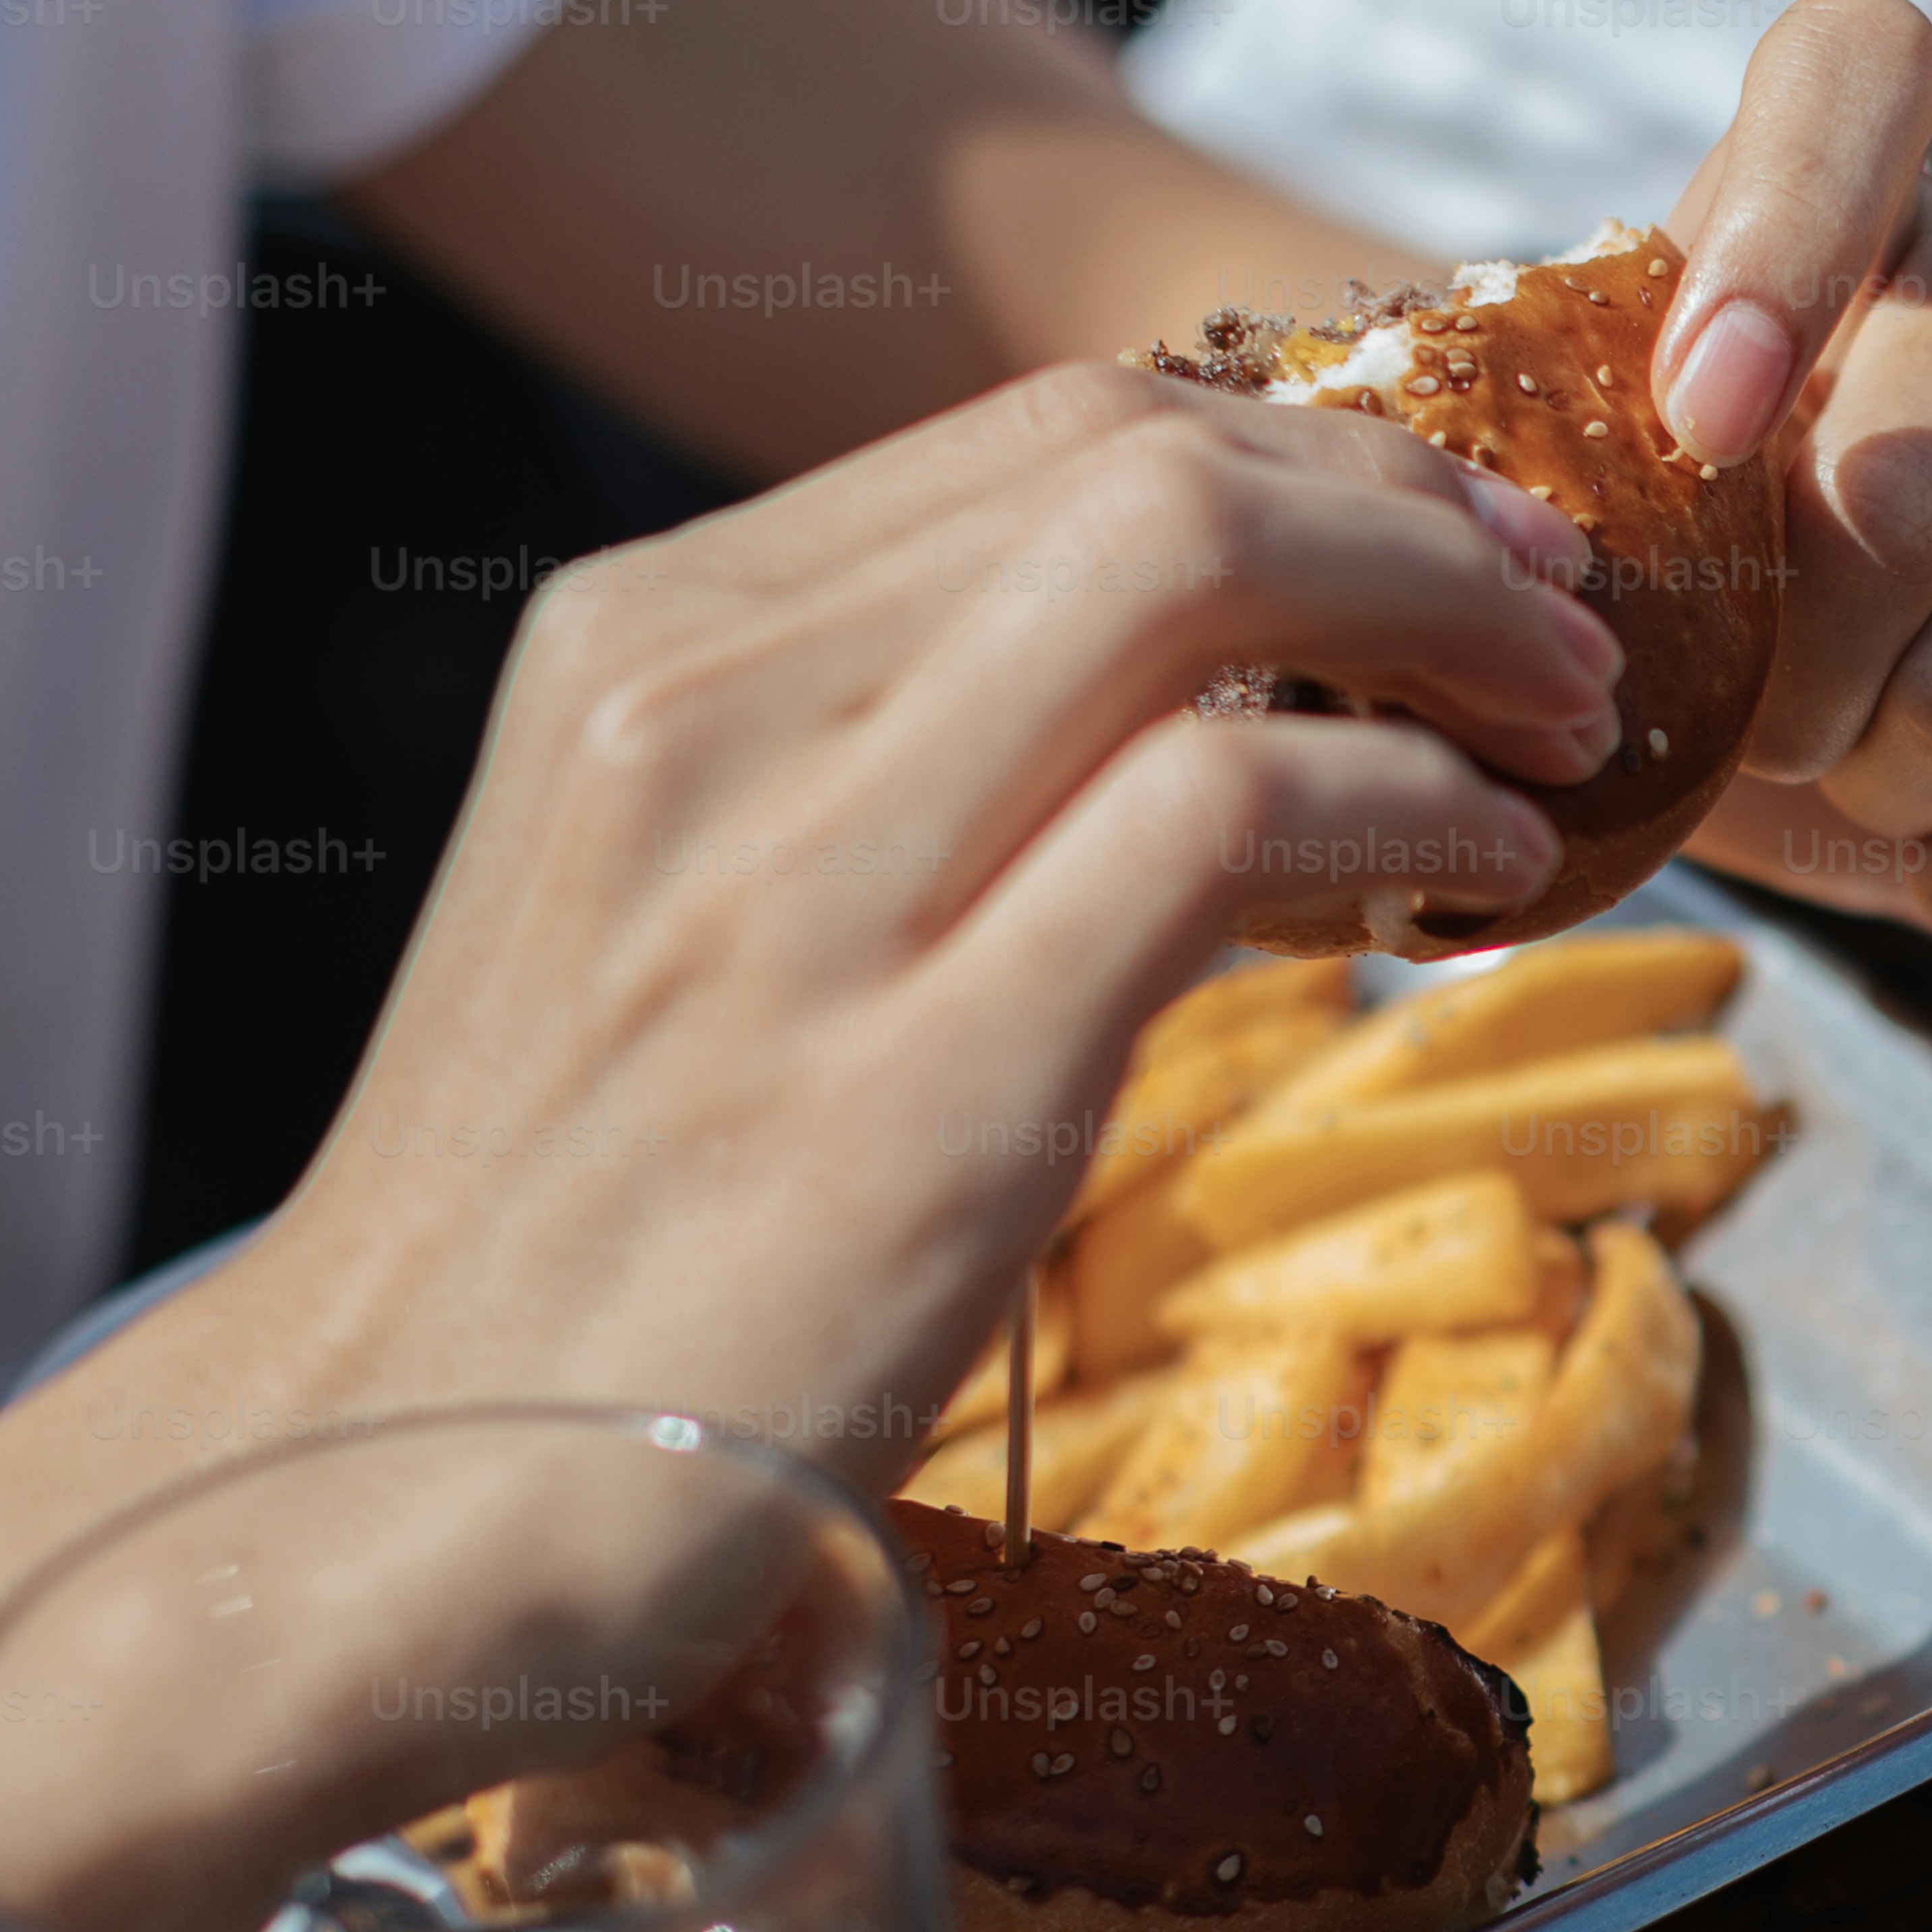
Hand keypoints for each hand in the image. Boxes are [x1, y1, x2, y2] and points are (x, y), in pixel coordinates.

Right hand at [199, 366, 1616, 1454]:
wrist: (369, 1498)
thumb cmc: (565, 1240)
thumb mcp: (678, 914)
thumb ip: (876, 770)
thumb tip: (1181, 711)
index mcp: (650, 645)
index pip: (1053, 434)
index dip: (1311, 457)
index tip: (1456, 540)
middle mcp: (710, 711)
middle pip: (1153, 457)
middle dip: (1412, 503)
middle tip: (1558, 618)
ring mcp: (812, 889)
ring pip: (1202, 568)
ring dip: (1453, 626)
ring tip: (1562, 730)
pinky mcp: (924, 1081)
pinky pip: (1237, 816)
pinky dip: (1417, 812)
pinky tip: (1486, 879)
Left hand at [1650, 0, 1931, 951]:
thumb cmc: (1756, 599)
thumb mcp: (1643, 520)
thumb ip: (1591, 487)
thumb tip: (1547, 572)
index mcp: (1878, 190)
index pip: (1859, 68)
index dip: (1780, 237)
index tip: (1704, 421)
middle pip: (1901, 489)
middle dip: (1795, 681)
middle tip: (1776, 732)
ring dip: (1895, 793)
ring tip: (1881, 784)